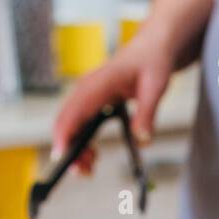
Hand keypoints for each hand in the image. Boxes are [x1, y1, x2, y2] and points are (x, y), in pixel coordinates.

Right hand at [50, 22, 178, 174]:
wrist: (152, 46)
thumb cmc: (152, 62)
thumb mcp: (156, 87)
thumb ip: (147, 114)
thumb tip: (143, 142)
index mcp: (99, 83)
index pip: (73, 112)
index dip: (64, 135)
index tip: (62, 157)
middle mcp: (86, 88)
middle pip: (65, 122)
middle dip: (69, 149)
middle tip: (85, 172)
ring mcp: (86, 93)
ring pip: (69, 124)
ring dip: (74, 147)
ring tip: (90, 167)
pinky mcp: (90, 99)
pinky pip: (77, 122)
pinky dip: (79, 140)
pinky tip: (93, 154)